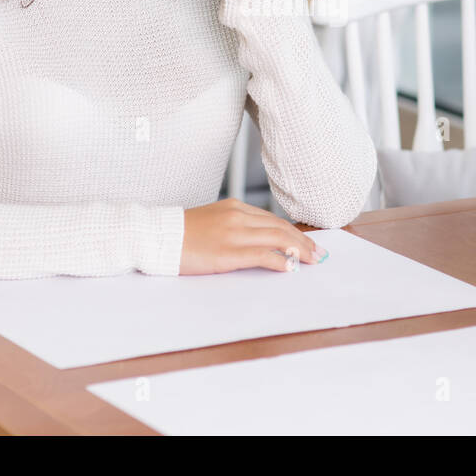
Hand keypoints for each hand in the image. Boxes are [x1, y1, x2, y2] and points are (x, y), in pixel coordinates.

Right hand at [180, 198, 328, 274]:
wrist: (157, 237)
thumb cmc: (180, 235)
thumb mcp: (211, 222)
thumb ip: (233, 227)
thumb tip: (255, 242)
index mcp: (233, 207)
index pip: (271, 219)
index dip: (292, 231)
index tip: (305, 242)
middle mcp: (237, 216)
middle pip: (280, 227)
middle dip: (302, 241)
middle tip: (318, 253)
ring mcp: (234, 233)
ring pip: (277, 238)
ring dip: (299, 250)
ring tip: (311, 260)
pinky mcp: (228, 252)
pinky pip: (263, 255)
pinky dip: (280, 261)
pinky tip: (290, 268)